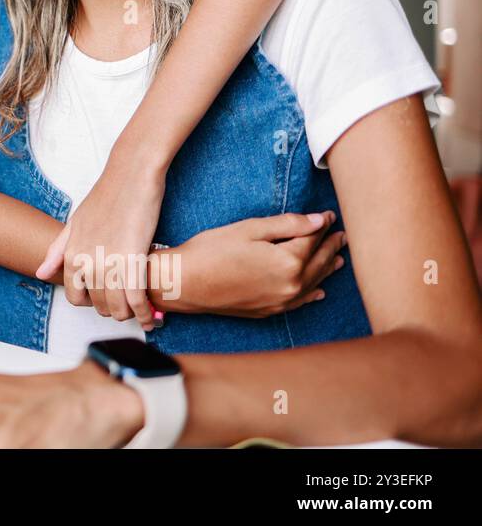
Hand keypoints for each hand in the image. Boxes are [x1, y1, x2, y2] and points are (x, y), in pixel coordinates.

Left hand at [41, 158, 165, 328]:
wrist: (131, 174)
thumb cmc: (107, 196)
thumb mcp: (75, 222)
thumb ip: (57, 251)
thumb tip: (40, 273)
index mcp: (71, 254)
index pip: (75, 298)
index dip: (93, 303)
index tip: (107, 298)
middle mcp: (85, 262)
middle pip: (98, 306)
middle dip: (114, 310)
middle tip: (129, 304)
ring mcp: (108, 262)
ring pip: (117, 308)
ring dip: (131, 314)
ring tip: (142, 310)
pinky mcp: (132, 260)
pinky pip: (136, 301)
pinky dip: (145, 313)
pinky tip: (153, 315)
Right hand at [167, 211, 344, 316]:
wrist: (185, 283)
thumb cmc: (211, 251)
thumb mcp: (249, 229)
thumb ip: (287, 224)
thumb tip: (319, 221)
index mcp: (288, 261)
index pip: (312, 239)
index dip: (321, 224)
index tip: (329, 215)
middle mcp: (291, 285)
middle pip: (318, 262)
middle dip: (330, 246)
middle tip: (341, 235)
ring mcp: (281, 301)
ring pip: (314, 283)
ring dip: (327, 269)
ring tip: (339, 259)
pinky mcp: (269, 310)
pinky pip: (300, 302)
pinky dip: (313, 294)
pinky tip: (320, 291)